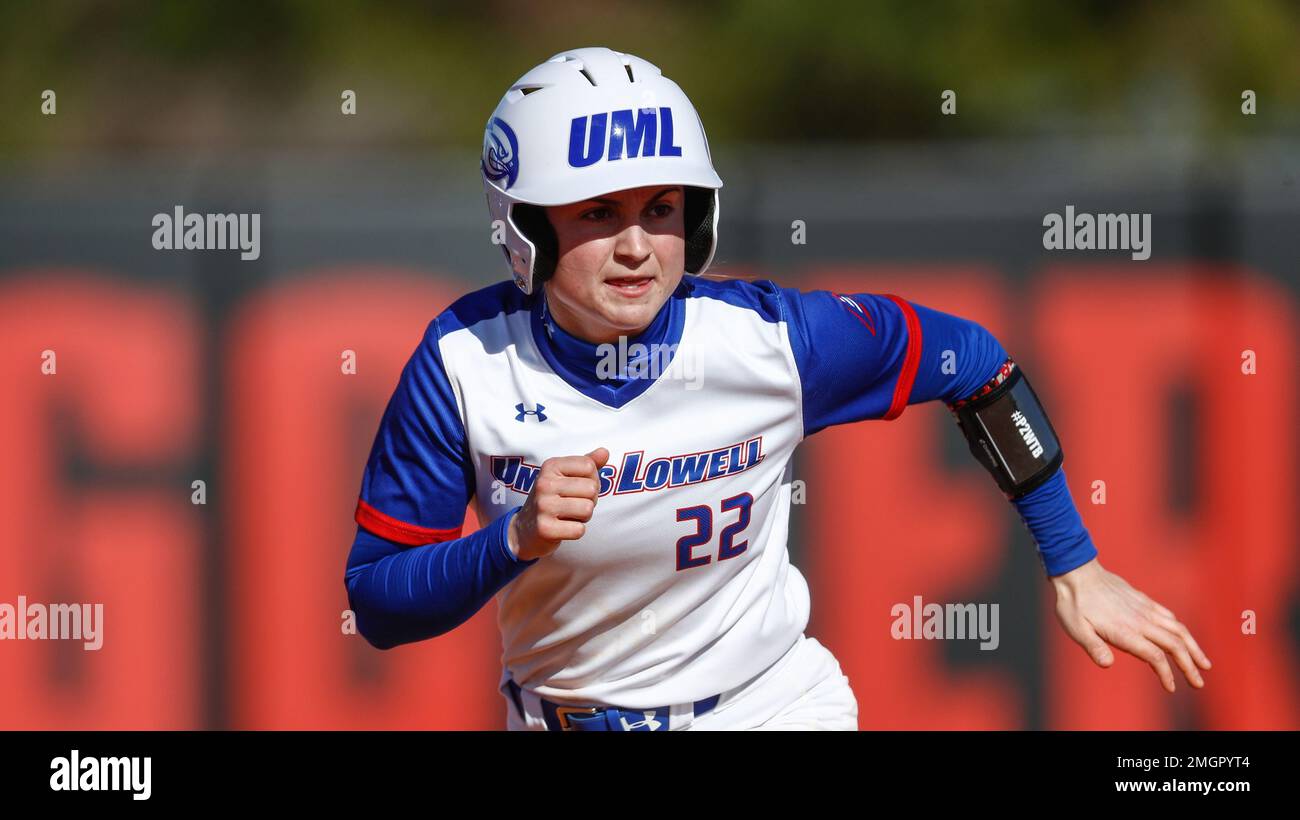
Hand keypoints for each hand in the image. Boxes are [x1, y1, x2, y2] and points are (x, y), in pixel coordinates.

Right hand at [507, 447, 608, 561]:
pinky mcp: (545, 529)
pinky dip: (576, 531)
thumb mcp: (566, 477)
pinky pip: (579, 530)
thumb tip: (605, 451)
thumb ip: (587, 463)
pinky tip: (563, 528)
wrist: (525, 529)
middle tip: (573, 505)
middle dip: (589, 500)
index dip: (592, 479)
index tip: (578, 488)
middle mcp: (544, 483)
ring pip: (587, 509)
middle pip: (591, 489)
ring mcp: (543, 506)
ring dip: (583, 516)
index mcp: (551, 466)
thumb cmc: (553, 499)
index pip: (589, 466)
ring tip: (568, 515)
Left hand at [1051, 558, 1211, 692]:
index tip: (1171, 688)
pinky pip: (1169, 616)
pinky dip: (1182, 630)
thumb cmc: (1074, 604)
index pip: (1154, 656)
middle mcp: (1141, 620)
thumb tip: (1107, 664)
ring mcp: (1145, 609)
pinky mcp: (1144, 600)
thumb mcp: (1075, 628)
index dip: (1166, 674)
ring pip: (1178, 630)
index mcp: (1125, 631)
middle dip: (1189, 666)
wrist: (1077, 572)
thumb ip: (1092, 646)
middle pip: (1174, 645)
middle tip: (1199, 684)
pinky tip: (1185, 638)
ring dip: (1193, 649)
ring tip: (1204, 664)